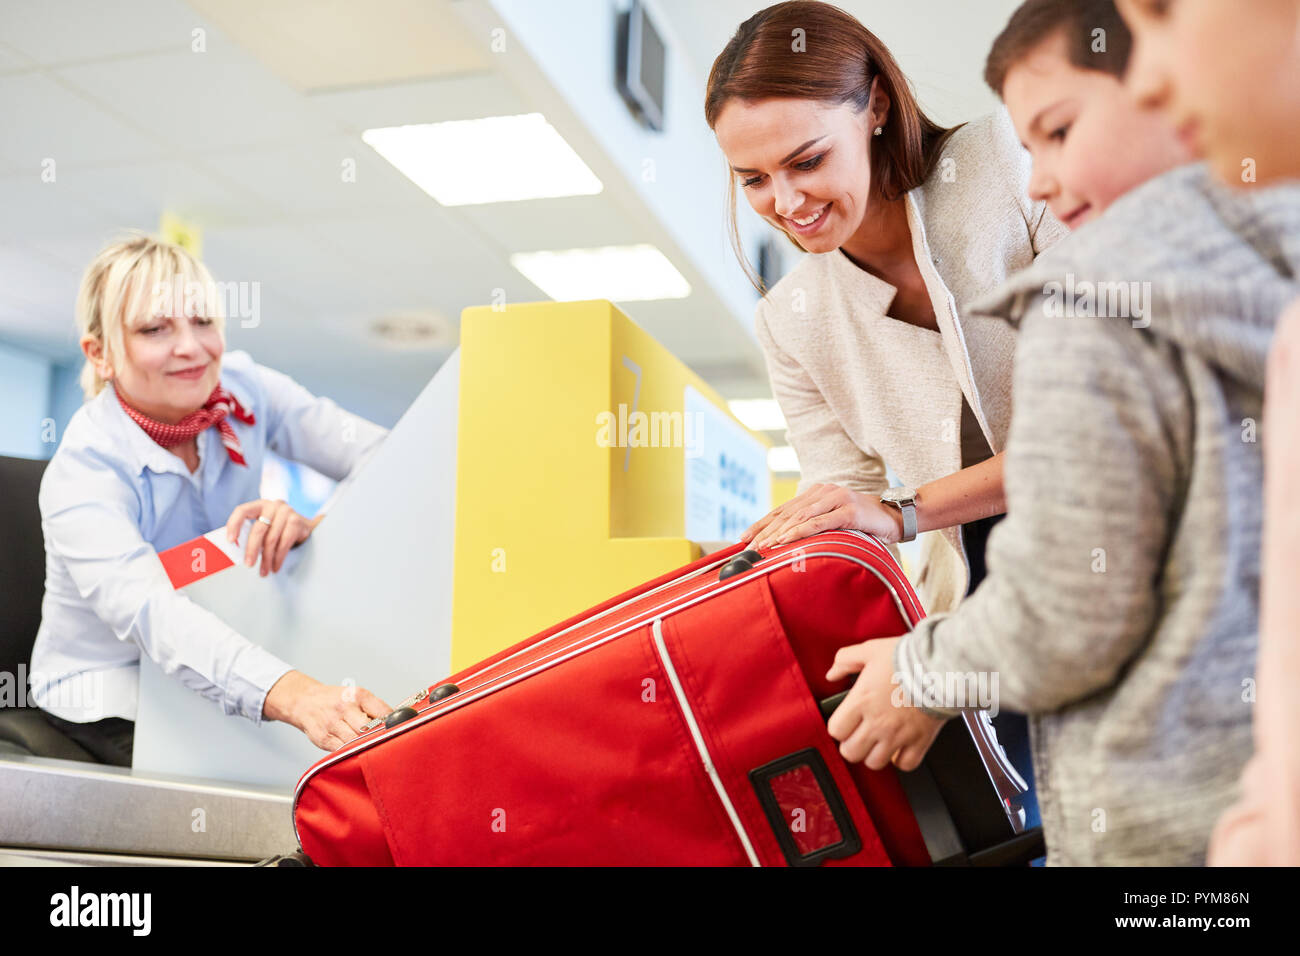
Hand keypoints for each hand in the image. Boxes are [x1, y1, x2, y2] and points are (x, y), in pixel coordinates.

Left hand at [225, 499, 324, 576]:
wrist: (304, 524)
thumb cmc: (279, 527)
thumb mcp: (265, 525)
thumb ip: (251, 533)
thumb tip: (236, 551)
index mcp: (259, 505)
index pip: (242, 511)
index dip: (234, 525)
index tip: (230, 540)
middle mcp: (273, 505)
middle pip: (258, 529)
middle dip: (252, 549)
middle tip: (248, 564)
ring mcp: (286, 512)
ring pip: (271, 539)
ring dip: (266, 559)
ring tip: (264, 571)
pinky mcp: (297, 522)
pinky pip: (284, 544)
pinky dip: (278, 558)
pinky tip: (275, 566)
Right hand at [262, 670, 391, 750]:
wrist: (305, 701)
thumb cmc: (335, 700)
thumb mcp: (358, 696)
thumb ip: (377, 709)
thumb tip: (397, 723)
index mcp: (358, 696)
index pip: (383, 712)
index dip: (394, 724)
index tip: (402, 731)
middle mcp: (345, 708)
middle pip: (369, 729)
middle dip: (379, 738)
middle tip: (386, 744)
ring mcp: (333, 724)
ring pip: (355, 742)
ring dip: (365, 747)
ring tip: (372, 749)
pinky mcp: (323, 739)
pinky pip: (342, 750)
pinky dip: (350, 753)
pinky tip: (355, 751)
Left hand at [742, 483, 903, 551]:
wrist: (896, 518)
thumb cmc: (863, 525)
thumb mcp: (833, 524)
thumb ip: (813, 527)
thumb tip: (783, 545)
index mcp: (816, 494)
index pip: (782, 510)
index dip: (761, 523)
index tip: (742, 538)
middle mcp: (823, 492)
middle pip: (786, 513)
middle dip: (764, 531)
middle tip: (747, 547)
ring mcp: (836, 499)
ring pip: (800, 517)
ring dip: (779, 533)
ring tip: (762, 546)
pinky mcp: (849, 510)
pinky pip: (820, 522)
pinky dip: (801, 532)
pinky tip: (786, 540)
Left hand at [825, 637, 946, 770]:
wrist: (942, 666)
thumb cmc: (908, 658)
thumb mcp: (870, 650)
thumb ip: (845, 660)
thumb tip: (832, 673)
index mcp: (862, 701)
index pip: (836, 730)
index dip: (839, 727)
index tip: (845, 723)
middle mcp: (877, 722)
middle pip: (851, 752)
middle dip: (851, 745)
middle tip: (858, 735)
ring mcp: (898, 735)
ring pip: (875, 763)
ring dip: (874, 754)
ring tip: (878, 742)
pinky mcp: (920, 741)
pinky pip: (905, 764)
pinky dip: (901, 759)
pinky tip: (900, 747)